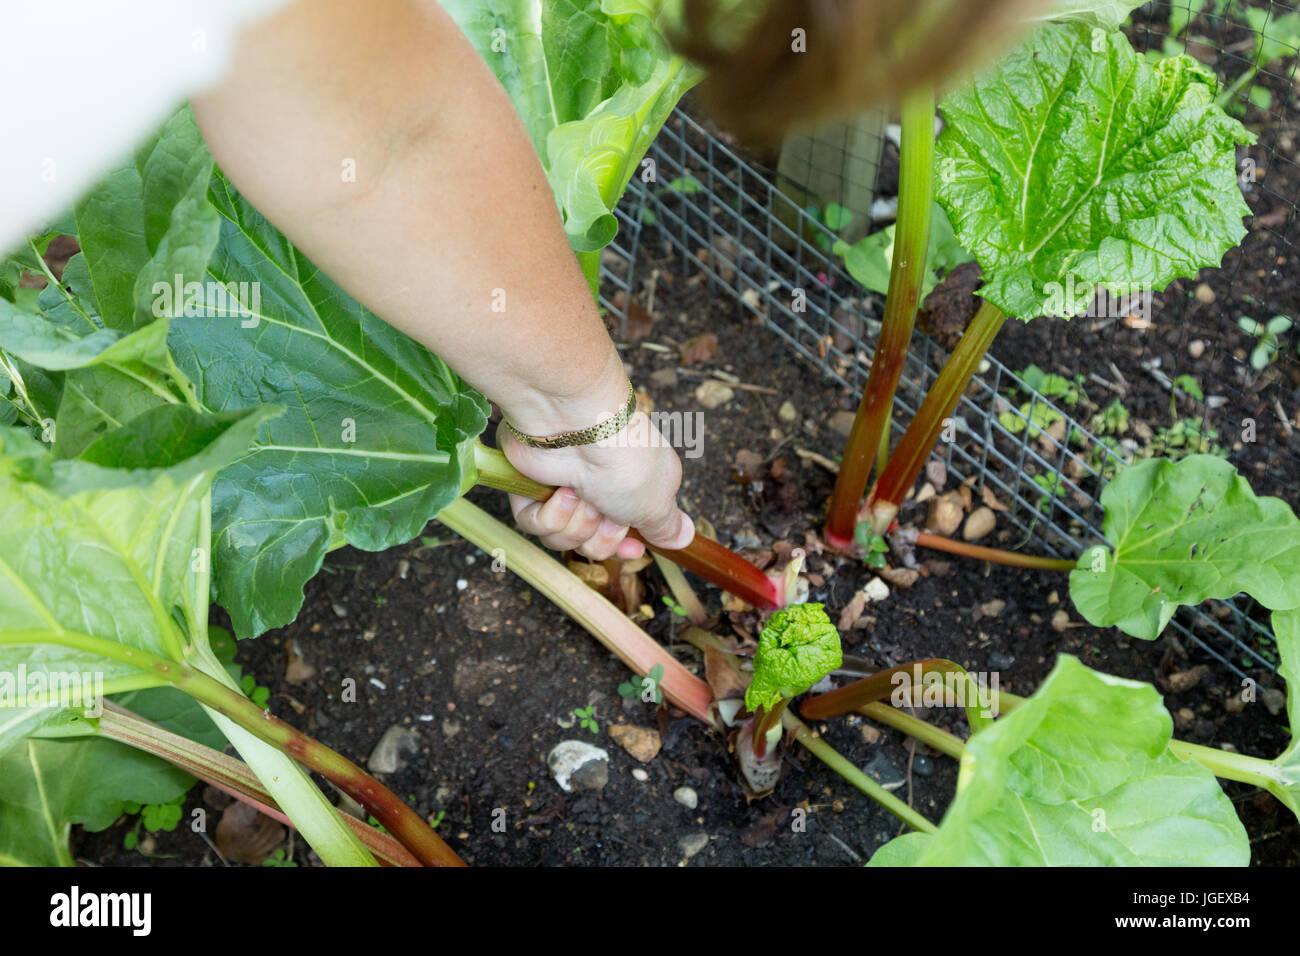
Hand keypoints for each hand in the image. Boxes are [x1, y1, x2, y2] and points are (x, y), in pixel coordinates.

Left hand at [499, 410, 694, 561]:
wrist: (578, 428)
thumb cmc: (625, 462)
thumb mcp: (657, 503)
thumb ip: (666, 526)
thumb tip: (684, 536)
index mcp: (634, 489)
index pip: (626, 533)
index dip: (625, 547)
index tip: (631, 550)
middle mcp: (599, 488)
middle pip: (594, 543)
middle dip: (599, 538)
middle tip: (604, 513)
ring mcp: (563, 488)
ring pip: (562, 538)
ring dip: (575, 524)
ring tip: (579, 496)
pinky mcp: (531, 487)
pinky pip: (534, 524)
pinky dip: (549, 514)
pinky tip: (560, 493)